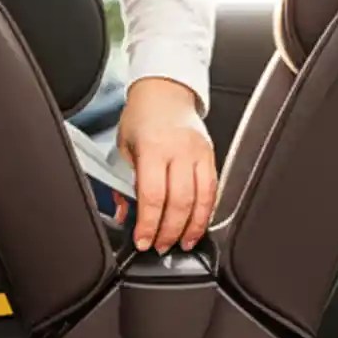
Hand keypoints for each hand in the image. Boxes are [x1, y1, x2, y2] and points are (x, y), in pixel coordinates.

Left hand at [117, 77, 216, 252]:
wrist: (165, 91)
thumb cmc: (142, 117)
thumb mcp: (124, 148)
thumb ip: (125, 183)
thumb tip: (126, 214)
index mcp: (154, 147)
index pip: (153, 196)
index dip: (148, 225)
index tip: (143, 241)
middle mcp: (180, 150)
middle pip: (180, 202)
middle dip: (171, 231)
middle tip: (161, 246)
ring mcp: (199, 153)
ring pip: (202, 199)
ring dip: (193, 227)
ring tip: (184, 243)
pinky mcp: (211, 156)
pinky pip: (213, 190)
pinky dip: (206, 211)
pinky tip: (198, 224)